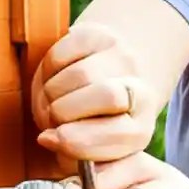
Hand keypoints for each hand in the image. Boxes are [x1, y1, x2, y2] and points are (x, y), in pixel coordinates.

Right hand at [30, 22, 159, 167]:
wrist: (114, 74)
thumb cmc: (96, 123)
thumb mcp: (94, 148)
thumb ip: (76, 154)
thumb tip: (48, 139)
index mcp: (141, 127)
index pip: (116, 135)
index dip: (74, 141)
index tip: (48, 139)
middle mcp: (139, 89)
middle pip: (104, 98)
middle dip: (61, 113)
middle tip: (49, 118)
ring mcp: (120, 57)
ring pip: (78, 76)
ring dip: (48, 93)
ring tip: (48, 101)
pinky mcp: (97, 34)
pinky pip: (61, 54)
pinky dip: (46, 70)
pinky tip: (51, 80)